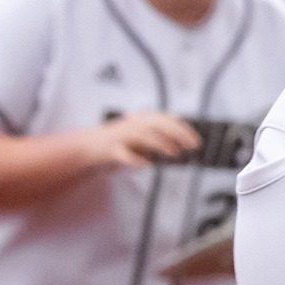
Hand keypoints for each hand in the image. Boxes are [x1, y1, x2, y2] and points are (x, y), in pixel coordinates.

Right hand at [86, 112, 202, 168]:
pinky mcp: (110, 150)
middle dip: (178, 133)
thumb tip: (182, 148)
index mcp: (141, 120)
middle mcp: (132, 125)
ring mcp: (121, 136)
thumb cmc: (118, 144)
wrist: (87, 147)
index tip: (196, 140)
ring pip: (144, 135)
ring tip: (175, 153)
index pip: (167, 119)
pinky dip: (135, 159)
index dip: (184, 128)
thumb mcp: (141, 139)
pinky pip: (123, 154)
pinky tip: (146, 165)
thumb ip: (159, 141)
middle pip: (159, 124)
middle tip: (192, 146)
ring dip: (162, 144)